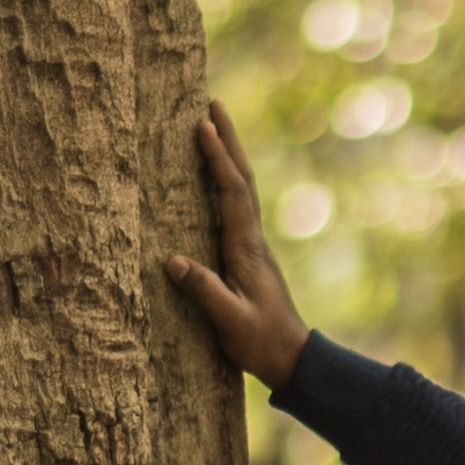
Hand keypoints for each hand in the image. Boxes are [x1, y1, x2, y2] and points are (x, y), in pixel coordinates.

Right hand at [164, 101, 311, 389]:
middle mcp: (252, 240)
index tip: (203, 126)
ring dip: (228, 156)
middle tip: (213, 104)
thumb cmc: (262, 343)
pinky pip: (235, 208)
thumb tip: (171, 261)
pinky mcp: (248, 256)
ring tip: (212, 127)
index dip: (217, 158)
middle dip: (228, 141)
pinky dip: (226, 182)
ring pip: (240, 191)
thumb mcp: (230, 322)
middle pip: (241, 179)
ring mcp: (252, 246)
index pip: (231, 193)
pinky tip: (217, 178)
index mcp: (246, 249)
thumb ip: (204, 291)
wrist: (292, 360)